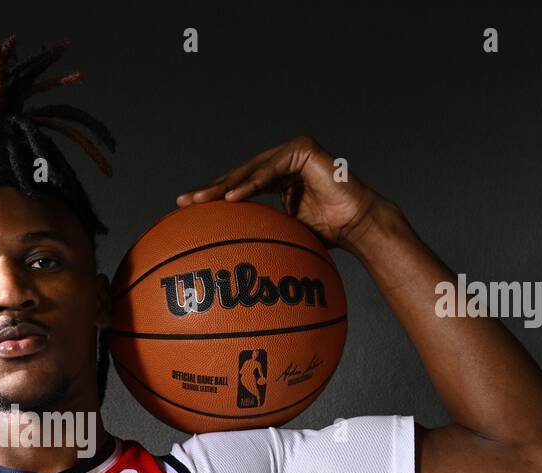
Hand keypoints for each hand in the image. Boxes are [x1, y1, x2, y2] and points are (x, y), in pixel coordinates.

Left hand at [175, 135, 383, 250]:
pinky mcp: (303, 149)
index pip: (238, 185)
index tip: (185, 208)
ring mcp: (292, 151)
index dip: (213, 196)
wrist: (356, 227)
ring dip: (225, 186)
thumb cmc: (324, 235)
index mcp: (275, 177)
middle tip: (185, 201)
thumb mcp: (281, 231)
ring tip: (202, 201)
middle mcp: (282, 161)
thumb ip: (257, 229)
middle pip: (239, 175)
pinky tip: (232, 198)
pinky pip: (271, 169)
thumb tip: (227, 254)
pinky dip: (252, 184)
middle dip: (211, 189)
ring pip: (251, 170)